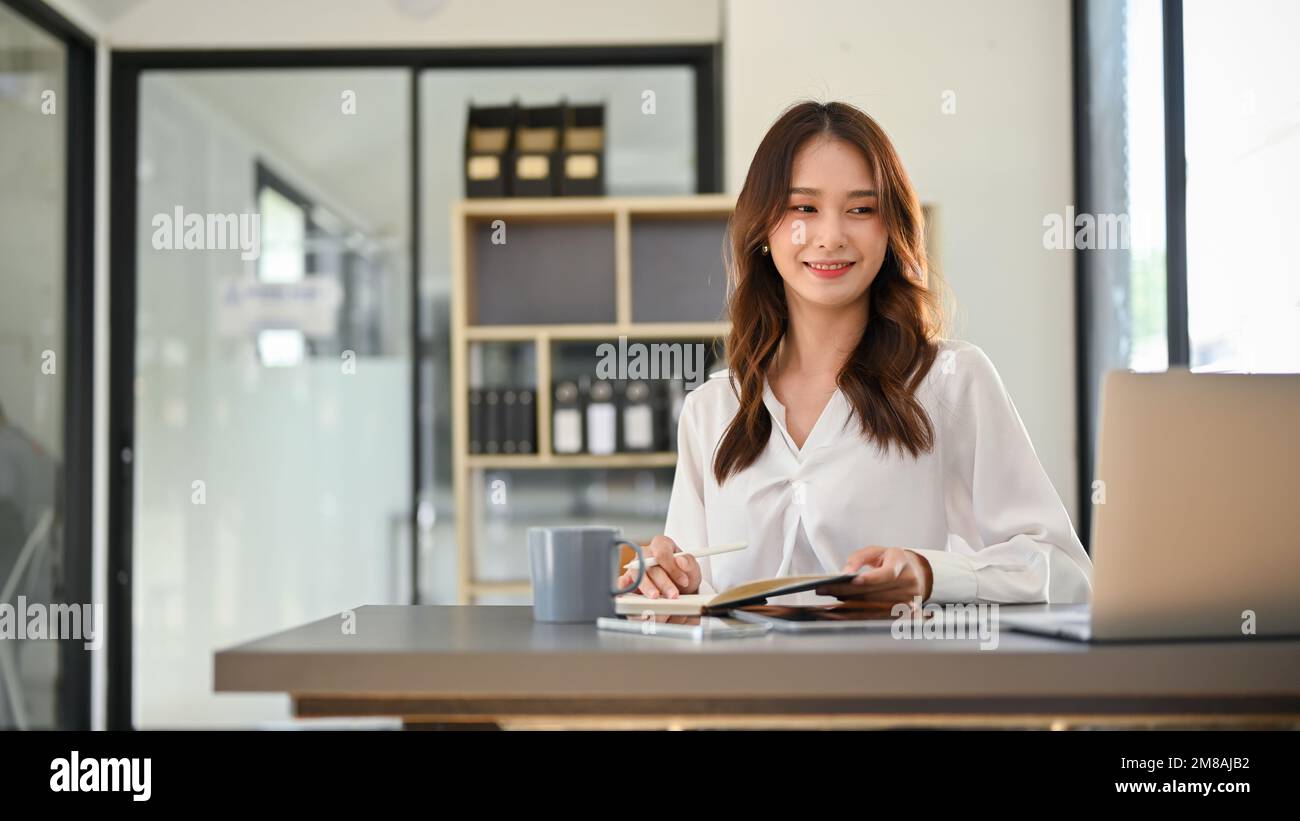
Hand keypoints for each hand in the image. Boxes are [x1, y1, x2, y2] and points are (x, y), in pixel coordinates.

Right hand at [616, 535, 700, 598]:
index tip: (683, 581)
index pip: (662, 551)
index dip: (672, 567)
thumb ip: (688, 563)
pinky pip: (623, 582)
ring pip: (637, 574)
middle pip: (649, 565)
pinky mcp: (629, 579)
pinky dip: (625, 589)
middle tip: (673, 594)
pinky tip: (630, 596)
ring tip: (656, 598)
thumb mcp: (692, 568)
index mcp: (661, 544)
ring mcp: (637, 566)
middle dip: (662, 582)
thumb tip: (680, 561)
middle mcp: (646, 553)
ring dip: (647, 587)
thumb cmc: (683, 574)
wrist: (680, 588)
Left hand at [815, 546, 932, 605]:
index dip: (871, 578)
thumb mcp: (876, 552)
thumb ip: (858, 558)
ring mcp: (908, 599)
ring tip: (831, 598)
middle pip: (876, 591)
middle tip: (825, 590)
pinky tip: (844, 611)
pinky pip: (878, 615)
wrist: (915, 573)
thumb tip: (845, 573)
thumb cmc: (891, 561)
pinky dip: (860, 613)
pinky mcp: (905, 612)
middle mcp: (908, 583)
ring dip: (851, 603)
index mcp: (901, 564)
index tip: (853, 580)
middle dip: (848, 591)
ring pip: (875, 605)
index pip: (887, 573)